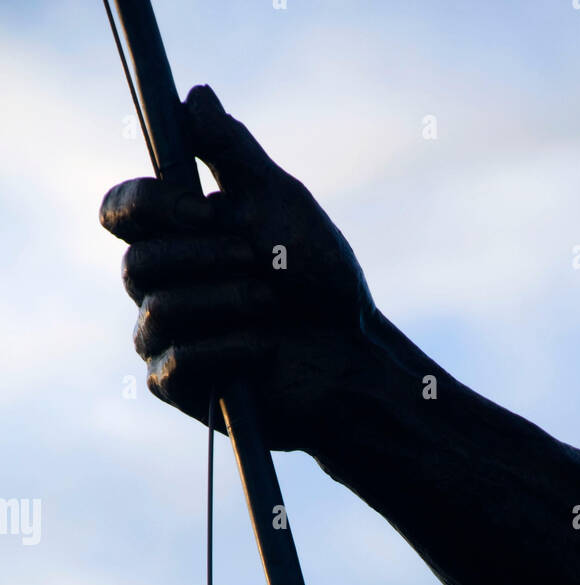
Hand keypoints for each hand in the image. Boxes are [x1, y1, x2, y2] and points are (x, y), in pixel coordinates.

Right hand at [99, 85, 378, 451]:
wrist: (352, 357)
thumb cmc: (319, 282)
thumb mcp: (281, 204)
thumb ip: (234, 154)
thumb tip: (194, 96)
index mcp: (175, 237)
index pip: (122, 212)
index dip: (147, 205)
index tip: (202, 208)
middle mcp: (159, 286)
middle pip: (137, 262)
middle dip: (203, 258)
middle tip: (257, 262)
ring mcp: (163, 339)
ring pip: (158, 311)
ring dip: (224, 301)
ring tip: (271, 304)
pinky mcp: (176, 388)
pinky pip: (178, 361)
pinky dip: (228, 348)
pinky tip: (264, 348)